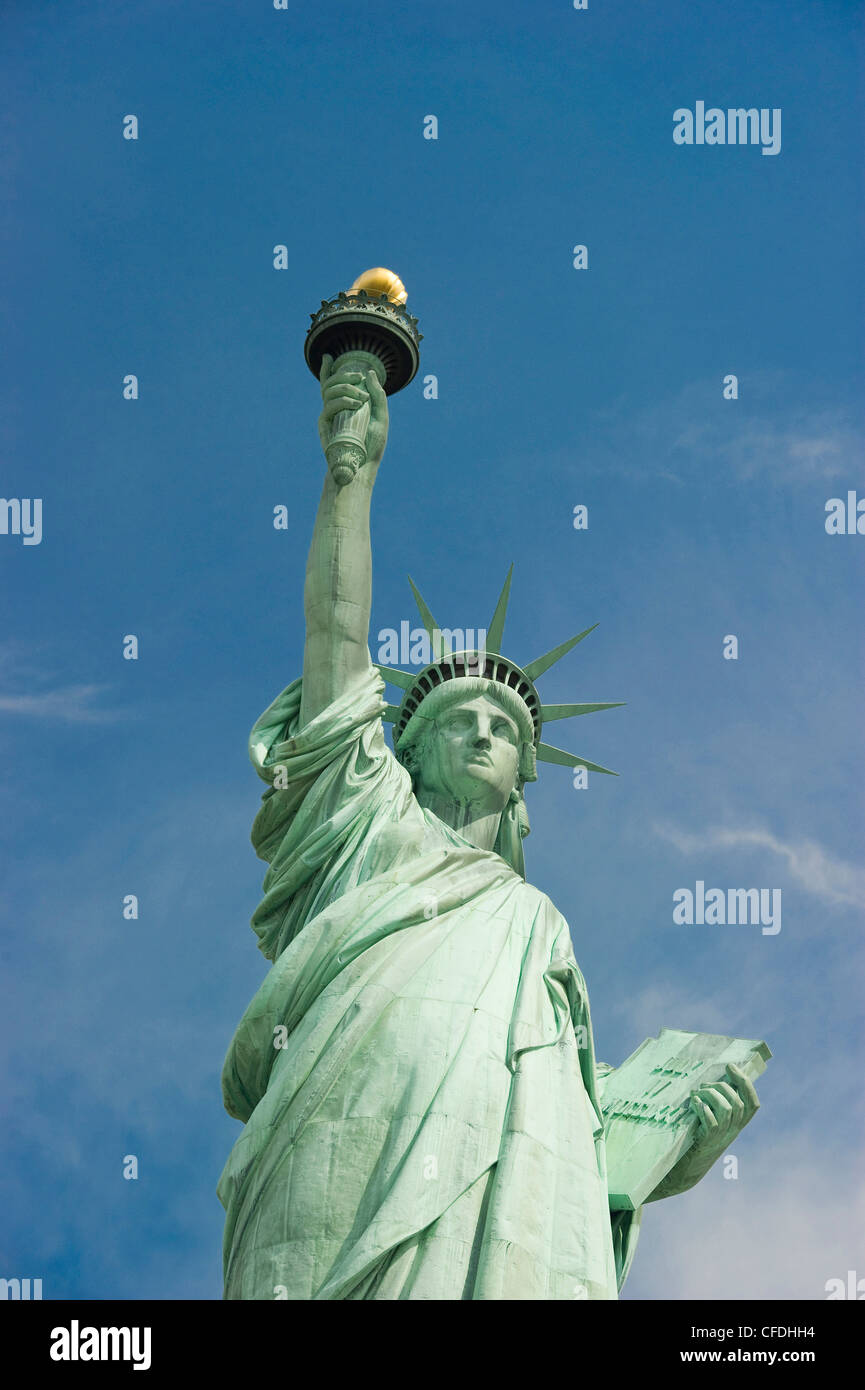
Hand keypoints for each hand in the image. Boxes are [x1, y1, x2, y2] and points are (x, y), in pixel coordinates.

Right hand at [317, 353, 388, 470]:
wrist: (363, 467)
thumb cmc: (372, 445)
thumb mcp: (381, 417)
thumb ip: (378, 396)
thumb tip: (370, 373)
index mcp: (345, 405)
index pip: (333, 384)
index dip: (328, 369)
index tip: (328, 357)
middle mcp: (334, 409)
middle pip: (330, 383)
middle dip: (343, 375)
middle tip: (359, 378)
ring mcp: (328, 416)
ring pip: (328, 391)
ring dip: (346, 388)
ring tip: (362, 398)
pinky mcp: (325, 425)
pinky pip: (328, 406)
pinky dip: (342, 401)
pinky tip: (355, 404)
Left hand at [646, 1063, 759, 1200]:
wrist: (686, 1169)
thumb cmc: (697, 1138)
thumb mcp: (713, 1121)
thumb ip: (718, 1104)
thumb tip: (717, 1079)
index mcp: (738, 1124)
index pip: (753, 1103)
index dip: (745, 1082)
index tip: (731, 1066)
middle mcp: (733, 1131)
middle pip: (737, 1102)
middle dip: (720, 1086)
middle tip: (703, 1086)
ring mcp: (721, 1137)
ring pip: (726, 1109)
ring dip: (710, 1095)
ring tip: (696, 1094)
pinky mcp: (707, 1141)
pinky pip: (711, 1121)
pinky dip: (702, 1108)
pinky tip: (693, 1104)